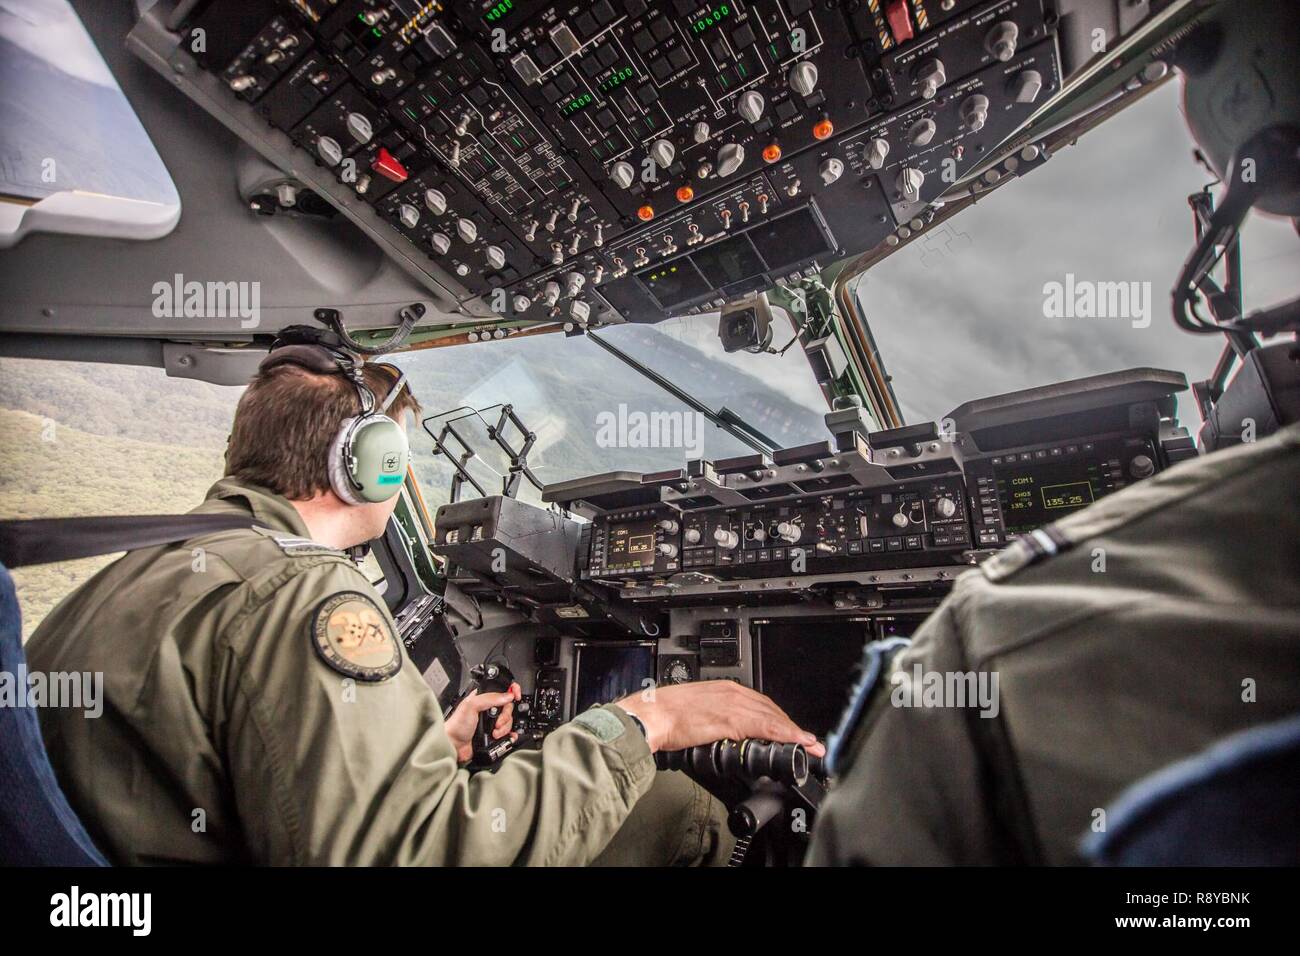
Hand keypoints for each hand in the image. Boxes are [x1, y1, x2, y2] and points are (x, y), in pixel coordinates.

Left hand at [444, 682, 520, 763]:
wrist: (453, 746)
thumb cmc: (456, 725)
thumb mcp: (471, 705)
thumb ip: (489, 698)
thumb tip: (507, 696)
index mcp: (483, 698)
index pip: (502, 689)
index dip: (512, 690)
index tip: (515, 696)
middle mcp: (489, 709)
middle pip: (508, 707)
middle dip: (505, 716)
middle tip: (496, 722)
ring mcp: (492, 722)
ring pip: (509, 721)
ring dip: (504, 728)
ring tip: (494, 733)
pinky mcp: (494, 734)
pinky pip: (508, 733)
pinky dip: (509, 736)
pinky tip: (503, 737)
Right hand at [613, 681, 824, 757]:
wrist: (650, 715)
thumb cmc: (665, 715)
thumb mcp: (696, 711)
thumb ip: (714, 719)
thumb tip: (724, 736)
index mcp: (724, 690)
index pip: (760, 704)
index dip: (780, 719)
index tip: (792, 731)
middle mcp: (731, 692)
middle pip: (771, 710)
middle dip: (791, 726)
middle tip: (808, 741)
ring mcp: (732, 704)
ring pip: (772, 717)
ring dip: (793, 732)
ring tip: (809, 745)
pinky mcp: (729, 719)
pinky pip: (765, 726)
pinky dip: (784, 734)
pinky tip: (795, 742)